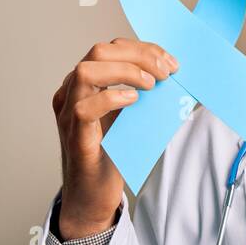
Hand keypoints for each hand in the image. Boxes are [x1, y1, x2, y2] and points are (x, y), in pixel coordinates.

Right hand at [52, 38, 177, 237]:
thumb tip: (177, 77)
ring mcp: (68, 113)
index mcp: (85, 84)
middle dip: (139, 56)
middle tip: (167, 73)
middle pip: (98, 52)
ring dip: (126, 72)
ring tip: (151, 84)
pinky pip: (84, 108)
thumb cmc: (112, 154)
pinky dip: (112, 98)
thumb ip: (144, 94)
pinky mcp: (74, 136)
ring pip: (85, 71)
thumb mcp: (131, 116)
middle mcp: (71, 93)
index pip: (111, 49)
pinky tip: (134, 101)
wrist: (93, 195)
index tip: (171, 63)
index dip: (144, 49)